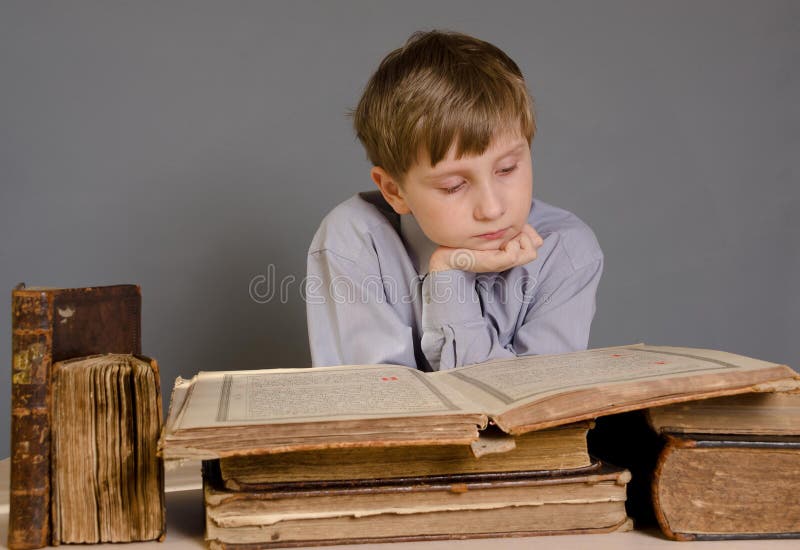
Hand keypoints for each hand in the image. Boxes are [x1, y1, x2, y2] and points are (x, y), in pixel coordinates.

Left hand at [429, 224, 543, 272]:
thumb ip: (515, 229)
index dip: (528, 232)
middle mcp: (509, 260)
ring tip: (499, 237)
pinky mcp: (496, 264)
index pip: (536, 243)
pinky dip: (509, 245)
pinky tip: (496, 243)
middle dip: (523, 233)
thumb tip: (537, 236)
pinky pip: (514, 254)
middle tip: (503, 232)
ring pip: (530, 252)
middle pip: (535, 247)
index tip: (511, 226)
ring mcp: (503, 263)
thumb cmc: (469, 241)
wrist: (448, 252)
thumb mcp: (498, 230)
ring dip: (517, 239)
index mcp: (510, 251)